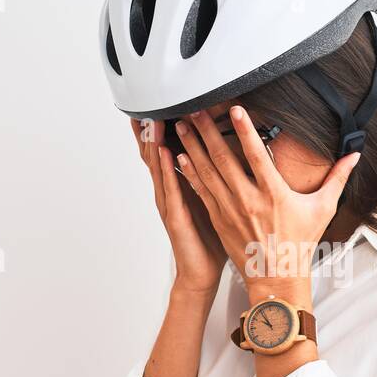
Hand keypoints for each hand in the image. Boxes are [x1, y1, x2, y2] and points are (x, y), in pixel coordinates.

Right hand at [132, 118, 227, 297]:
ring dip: (156, 142)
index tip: (160, 104)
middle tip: (147, 102)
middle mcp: (169, 193)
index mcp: (178, 187)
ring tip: (154, 118)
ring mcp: (169, 204)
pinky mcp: (175, 218)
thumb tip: (229, 152)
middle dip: (151, 129)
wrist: (201, 274)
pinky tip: (165, 153)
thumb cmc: (209, 240)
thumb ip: (213, 179)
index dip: (161, 129)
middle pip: (154, 154)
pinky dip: (167, 170)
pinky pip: (171, 190)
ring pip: (158, 167)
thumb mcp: (212, 202)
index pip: (166, 151)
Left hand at [172, 106, 360, 302]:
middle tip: (195, 110)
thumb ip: (337, 178)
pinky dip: (190, 173)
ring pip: (207, 173)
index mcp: (274, 194)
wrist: (277, 277)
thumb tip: (355, 155)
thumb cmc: (300, 243)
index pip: (257, 155)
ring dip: (193, 147)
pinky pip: (202, 192)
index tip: (235, 109)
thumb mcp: (323, 209)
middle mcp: (249, 200)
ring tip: (182, 127)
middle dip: (207, 132)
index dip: (245, 131)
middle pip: (223, 159)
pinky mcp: (219, 220)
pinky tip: (181, 157)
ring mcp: (231, 211)